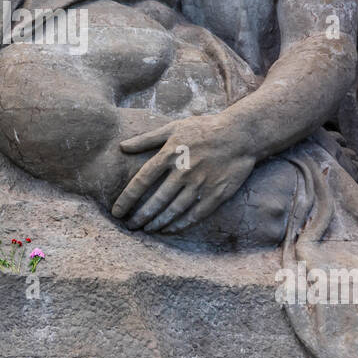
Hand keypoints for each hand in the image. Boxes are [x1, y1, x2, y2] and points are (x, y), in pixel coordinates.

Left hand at [111, 113, 258, 233]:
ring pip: (174, 210)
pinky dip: (180, 225)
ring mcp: (200, 184)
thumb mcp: (174, 127)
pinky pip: (194, 215)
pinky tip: (169, 230)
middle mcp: (182, 171)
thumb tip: (122, 146)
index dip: (127, 199)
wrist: (240, 134)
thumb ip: (146, 139)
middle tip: (130, 227)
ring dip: (158, 223)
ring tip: (147, 230)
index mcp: (169, 154)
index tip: (116, 212)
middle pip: (156, 200)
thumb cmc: (204, 128)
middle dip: (140, 217)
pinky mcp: (215, 194)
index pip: (141, 181)